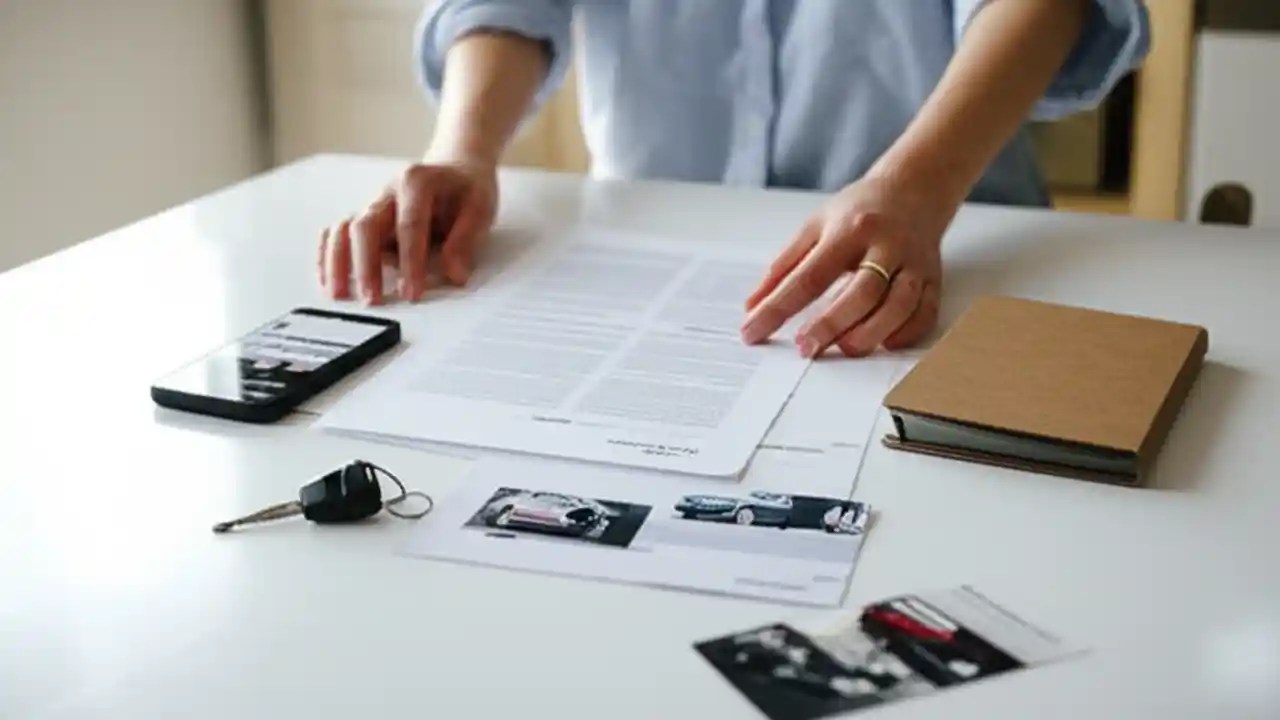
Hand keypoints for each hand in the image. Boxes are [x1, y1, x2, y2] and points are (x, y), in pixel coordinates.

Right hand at [319, 158, 496, 303]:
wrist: (456, 168)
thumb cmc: (466, 189)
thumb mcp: (480, 207)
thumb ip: (465, 239)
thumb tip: (454, 273)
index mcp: (417, 182)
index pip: (409, 225)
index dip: (410, 262)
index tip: (413, 292)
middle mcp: (389, 191)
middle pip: (366, 226)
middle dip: (366, 265)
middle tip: (373, 299)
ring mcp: (374, 205)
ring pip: (343, 230)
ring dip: (338, 263)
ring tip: (340, 294)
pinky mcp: (366, 218)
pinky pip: (337, 233)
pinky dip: (329, 255)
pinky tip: (329, 280)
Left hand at [741, 172, 957, 357]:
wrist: (915, 188)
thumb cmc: (859, 211)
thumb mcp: (814, 226)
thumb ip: (783, 266)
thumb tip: (752, 306)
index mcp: (848, 230)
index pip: (808, 276)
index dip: (778, 308)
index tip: (753, 332)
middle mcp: (885, 244)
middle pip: (862, 291)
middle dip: (831, 324)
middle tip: (805, 348)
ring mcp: (914, 262)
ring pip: (899, 304)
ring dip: (870, 332)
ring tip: (844, 349)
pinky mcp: (934, 277)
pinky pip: (926, 311)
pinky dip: (906, 333)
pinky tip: (885, 343)